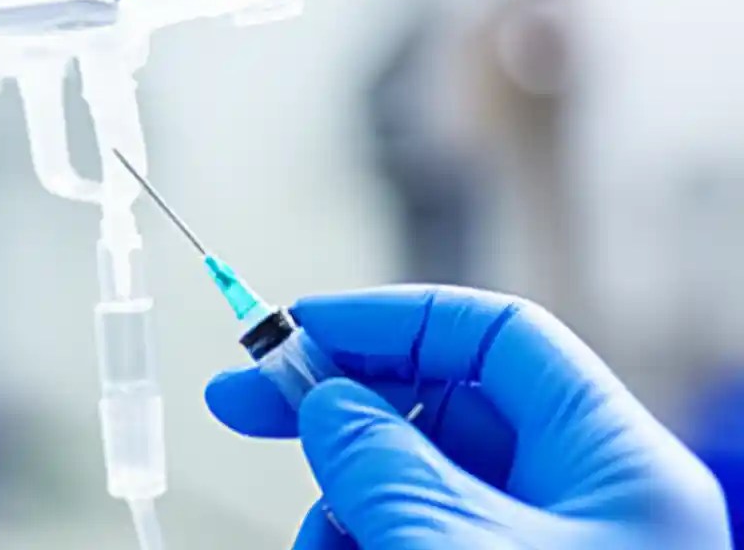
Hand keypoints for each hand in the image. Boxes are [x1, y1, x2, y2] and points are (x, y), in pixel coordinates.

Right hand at [205, 286, 729, 548]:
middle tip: (239, 406)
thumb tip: (329, 404)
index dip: (389, 319)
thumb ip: (385, 464)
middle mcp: (579, 501)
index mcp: (608, 463)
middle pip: (440, 411)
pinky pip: (409, 545)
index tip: (294, 330)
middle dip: (339, 413)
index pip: (494, 337)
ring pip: (411, 489)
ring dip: (340, 509)